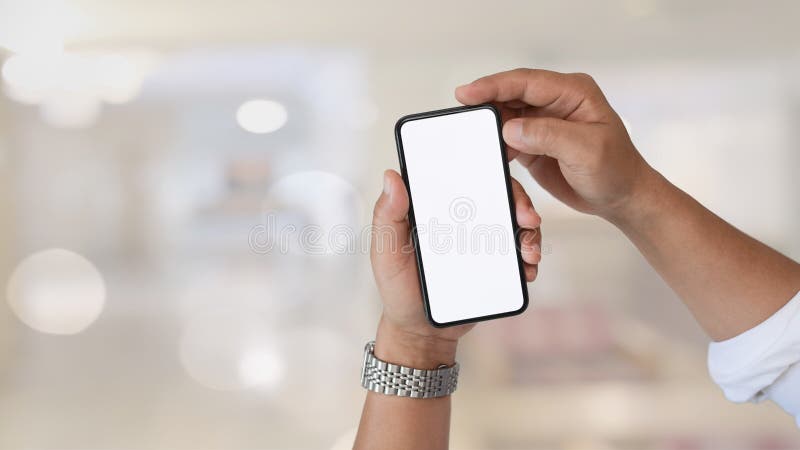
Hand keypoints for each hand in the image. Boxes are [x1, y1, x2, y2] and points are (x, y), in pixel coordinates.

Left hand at [370, 169, 540, 365]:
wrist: (421, 331)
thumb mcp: (386, 252)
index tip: (502, 180)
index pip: (465, 177)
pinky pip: (518, 253)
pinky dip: (529, 257)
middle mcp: (462, 219)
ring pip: (514, 223)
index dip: (488, 171)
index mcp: (436, 208)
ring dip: (530, 232)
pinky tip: (528, 268)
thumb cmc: (398, 288)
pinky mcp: (496, 264)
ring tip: (529, 252)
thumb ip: (387, 217)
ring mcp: (481, 241)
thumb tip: (391, 176)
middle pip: (499, 196)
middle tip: (527, 219)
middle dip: (520, 203)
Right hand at [455, 68, 656, 222]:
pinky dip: (496, 146)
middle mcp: (555, 103)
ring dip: (490, 129)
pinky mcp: (534, 143)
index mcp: (572, 93)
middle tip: (463, 117)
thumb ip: (548, 135)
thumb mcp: (586, 151)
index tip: (467, 93)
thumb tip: (511, 127)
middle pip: (510, 96)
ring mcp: (543, 122)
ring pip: (505, 117)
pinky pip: (507, 138)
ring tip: (473, 139)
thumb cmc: (616, 170)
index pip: (526, 82)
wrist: (621, 197)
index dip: (494, 85)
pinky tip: (488, 154)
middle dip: (486, 105)